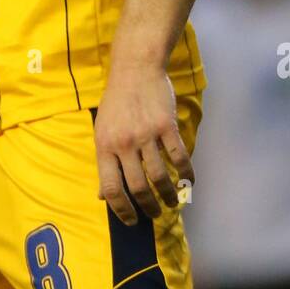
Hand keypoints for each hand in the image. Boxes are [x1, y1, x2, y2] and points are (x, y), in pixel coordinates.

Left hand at [94, 68, 193, 224]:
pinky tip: (188, 182)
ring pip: (160, 176)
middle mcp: (124, 143)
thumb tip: (102, 195)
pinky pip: (178, 157)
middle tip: (154, 214)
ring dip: (168, 195)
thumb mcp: (102, 130)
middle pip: (138, 186)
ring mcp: (146, 134)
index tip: (131, 220)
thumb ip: (104, 162)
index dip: (121, 210)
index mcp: (104, 145)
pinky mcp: (166, 126)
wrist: (135, 68)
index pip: (111, 188)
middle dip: (148, 207)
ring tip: (171, 202)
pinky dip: (186, 174)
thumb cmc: (116, 101)